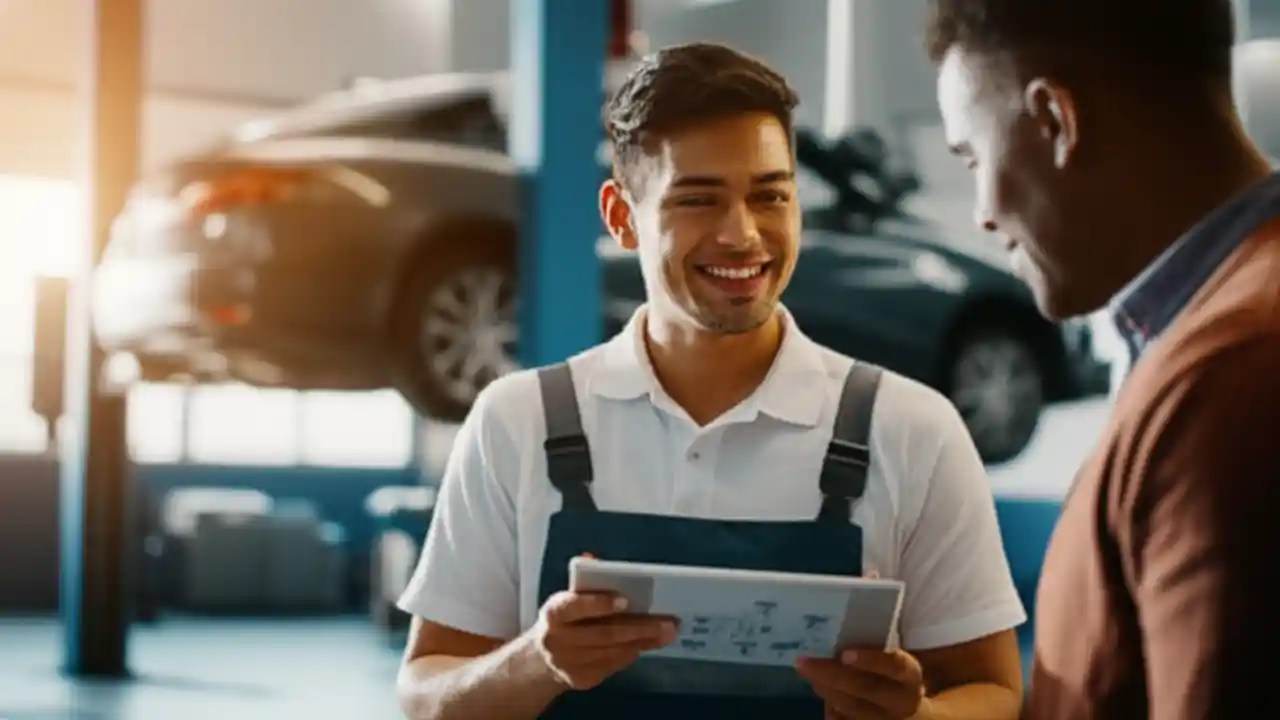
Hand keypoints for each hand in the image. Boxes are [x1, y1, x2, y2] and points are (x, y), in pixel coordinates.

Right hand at [530, 590, 677, 691]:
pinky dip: (632, 652)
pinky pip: (613, 665)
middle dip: (638, 628)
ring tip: (667, 633)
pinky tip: (648, 643)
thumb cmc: (565, 619)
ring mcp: (569, 664)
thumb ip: (583, 581)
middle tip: (667, 623)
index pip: (573, 607)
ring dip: (643, 641)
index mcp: (553, 613)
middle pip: (603, 633)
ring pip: (612, 651)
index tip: (625, 600)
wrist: (544, 658)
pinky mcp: (581, 679)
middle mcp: (557, 640)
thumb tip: (593, 559)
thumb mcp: (568, 598)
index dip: (598, 603)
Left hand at [796, 648, 925, 719]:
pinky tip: (819, 690)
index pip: (896, 666)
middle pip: (866, 689)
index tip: (845, 654)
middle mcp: (903, 702)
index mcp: (911, 676)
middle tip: (805, 662)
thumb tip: (842, 624)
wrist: (909, 707)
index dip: (871, 660)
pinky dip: (831, 709)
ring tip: (807, 672)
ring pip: (853, 708)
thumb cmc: (895, 671)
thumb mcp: (895, 655)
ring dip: (826, 689)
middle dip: (833, 675)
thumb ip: (878, 644)